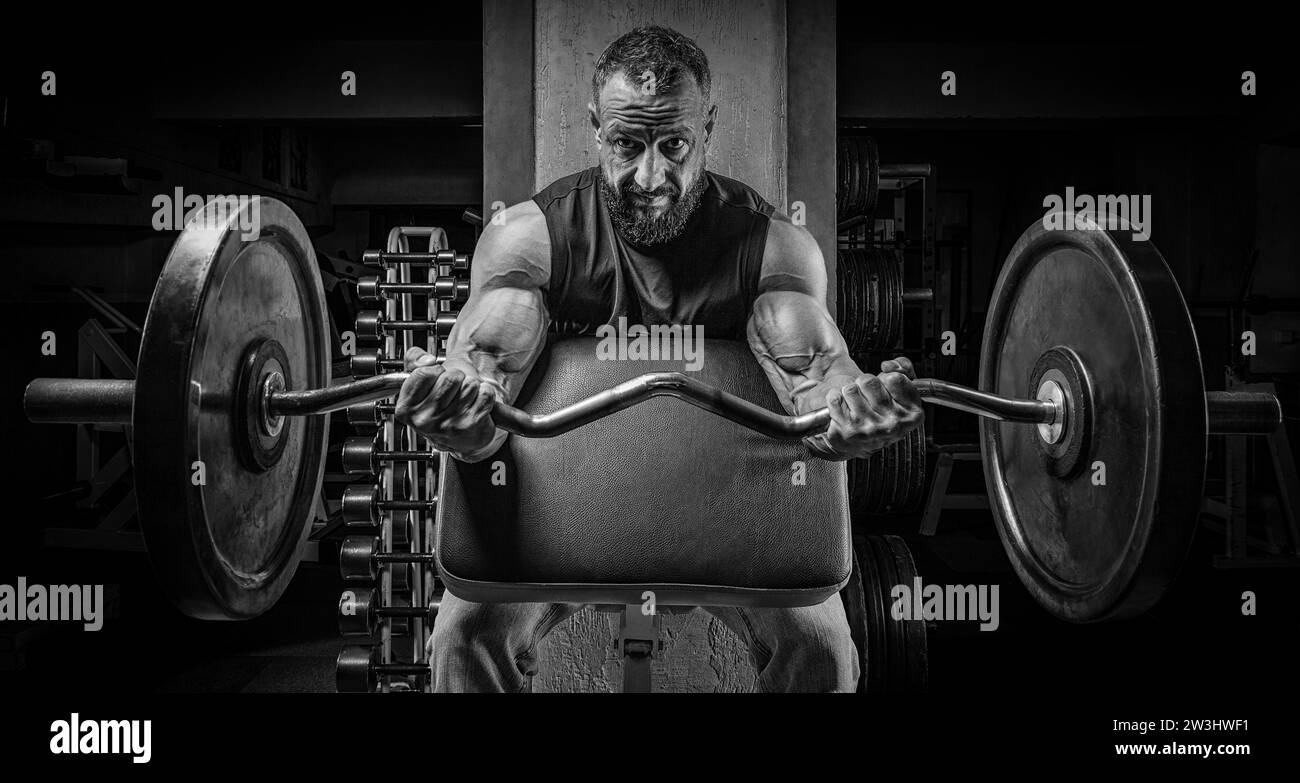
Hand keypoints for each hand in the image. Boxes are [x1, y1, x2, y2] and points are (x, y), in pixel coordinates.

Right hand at [394, 347, 499, 457]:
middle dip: (457, 377)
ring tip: (464, 398)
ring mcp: (448, 425)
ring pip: (470, 384)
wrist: (461, 438)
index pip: (426, 372)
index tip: (437, 379)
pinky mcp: (471, 425)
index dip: (436, 370)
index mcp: (406, 409)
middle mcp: (424, 420)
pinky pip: (485, 394)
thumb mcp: (418, 383)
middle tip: (453, 390)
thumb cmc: (439, 406)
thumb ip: (413, 360)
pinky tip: (476, 403)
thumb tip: (427, 360)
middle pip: (451, 377)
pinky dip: (485, 393)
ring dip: (471, 386)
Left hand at [803, 357, 923, 459]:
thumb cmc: (880, 410)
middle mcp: (893, 426)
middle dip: (864, 384)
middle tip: (867, 396)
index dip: (885, 378)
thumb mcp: (901, 388)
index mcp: (913, 414)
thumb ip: (903, 367)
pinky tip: (843, 409)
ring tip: (855, 403)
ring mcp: (870, 431)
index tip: (884, 389)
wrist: (860, 437)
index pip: (894, 378)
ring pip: (850, 389)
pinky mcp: (848, 432)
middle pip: (869, 381)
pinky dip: (835, 398)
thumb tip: (888, 366)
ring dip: (849, 392)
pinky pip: (835, 399)